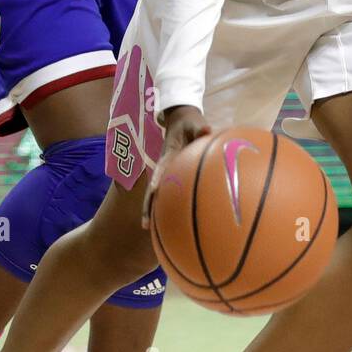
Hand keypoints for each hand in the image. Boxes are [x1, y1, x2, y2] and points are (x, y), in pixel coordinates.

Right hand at [141, 104, 210, 228]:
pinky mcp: (174, 174)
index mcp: (167, 156)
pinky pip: (172, 192)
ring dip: (157, 211)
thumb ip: (199, 128)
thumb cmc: (189, 122)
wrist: (181, 118)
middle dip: (149, 207)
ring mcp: (168, 172)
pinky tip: (180, 221)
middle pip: (153, 190)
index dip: (154, 184)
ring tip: (156, 232)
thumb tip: (206, 131)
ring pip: (160, 194)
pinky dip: (172, 205)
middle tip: (146, 227)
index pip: (158, 172)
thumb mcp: (194, 122)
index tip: (152, 195)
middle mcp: (164, 167)